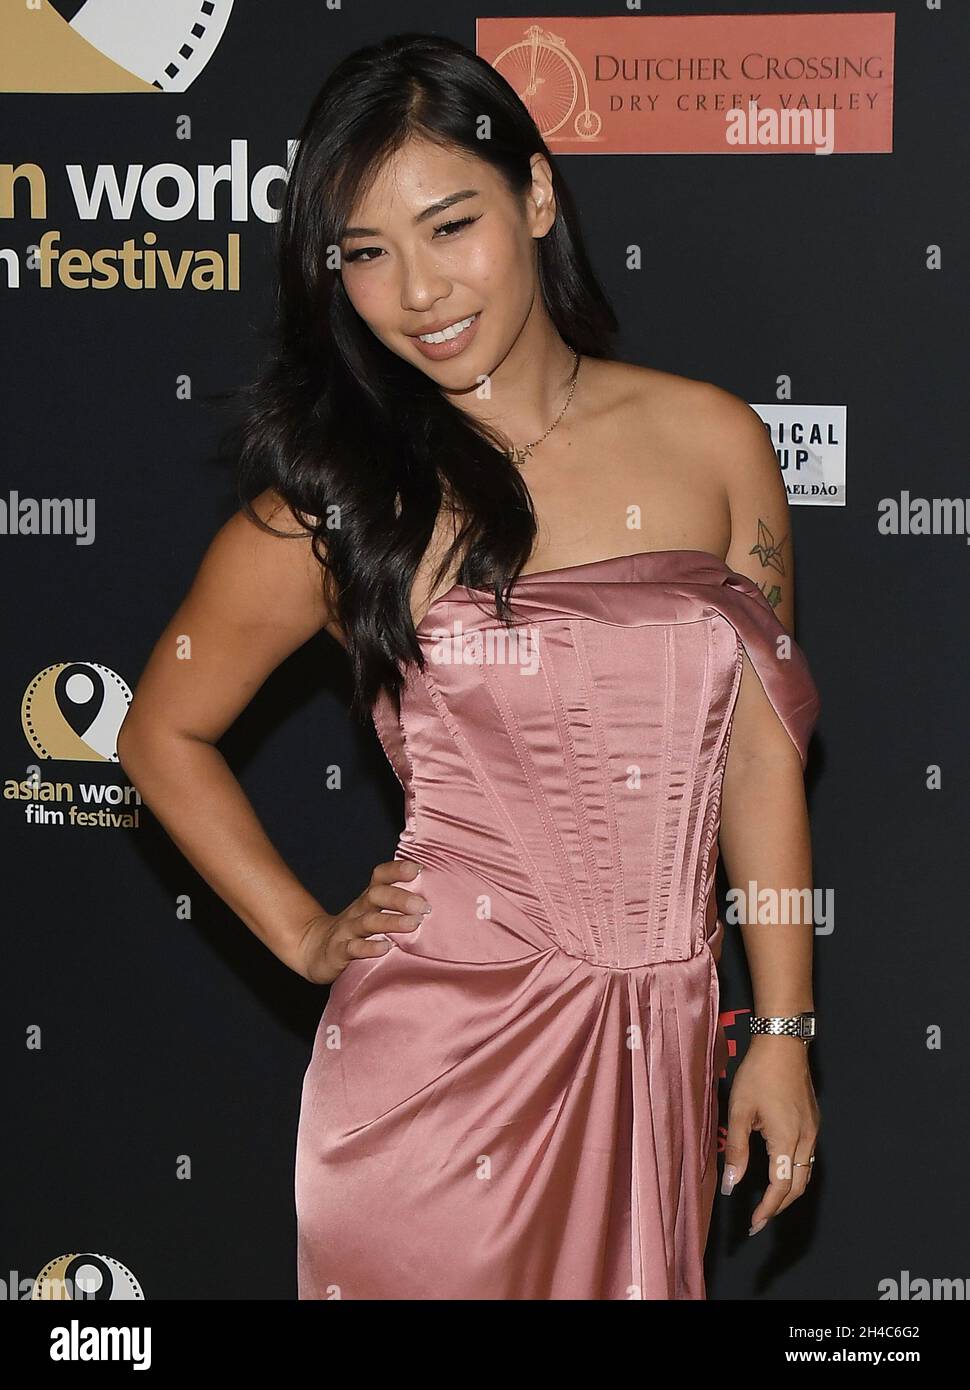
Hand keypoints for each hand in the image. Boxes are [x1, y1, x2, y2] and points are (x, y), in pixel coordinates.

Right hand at [298, 858, 430, 984]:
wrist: (315, 949)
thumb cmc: (355, 930)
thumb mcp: (373, 913)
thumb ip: (397, 905)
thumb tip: (437, 897)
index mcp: (368, 899)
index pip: (380, 876)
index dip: (397, 870)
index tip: (418, 868)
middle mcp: (358, 911)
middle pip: (376, 896)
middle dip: (400, 898)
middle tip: (424, 905)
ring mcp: (346, 930)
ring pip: (368, 922)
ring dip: (391, 922)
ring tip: (413, 923)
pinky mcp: (338, 952)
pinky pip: (353, 948)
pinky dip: (368, 948)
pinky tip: (385, 948)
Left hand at [720, 1036, 820, 1234]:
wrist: (783, 1043)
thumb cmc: (758, 1073)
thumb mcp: (739, 1110)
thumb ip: (736, 1150)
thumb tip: (731, 1184)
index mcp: (787, 1138)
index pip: (781, 1187)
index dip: (768, 1209)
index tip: (753, 1224)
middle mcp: (806, 1138)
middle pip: (798, 1185)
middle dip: (779, 1207)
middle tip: (759, 1220)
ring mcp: (813, 1130)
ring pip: (805, 1173)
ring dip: (788, 1191)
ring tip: (767, 1202)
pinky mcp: (813, 1122)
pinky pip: (807, 1157)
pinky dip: (793, 1172)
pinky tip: (778, 1171)